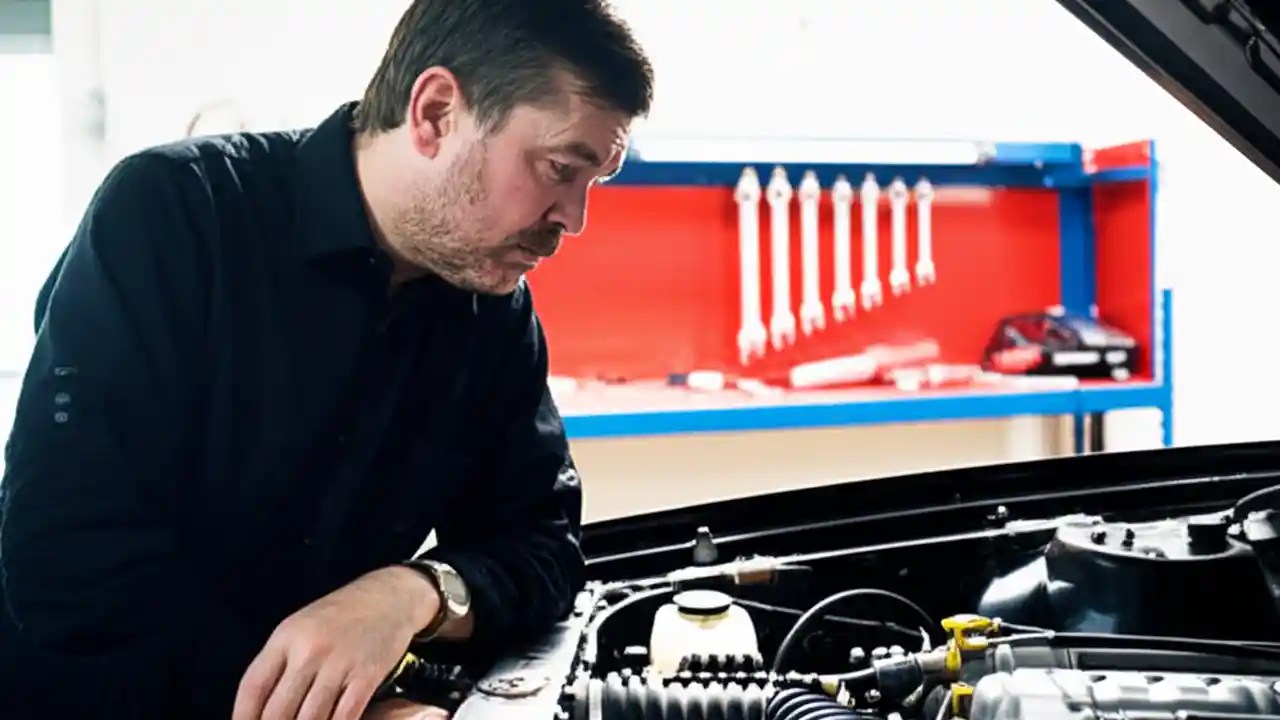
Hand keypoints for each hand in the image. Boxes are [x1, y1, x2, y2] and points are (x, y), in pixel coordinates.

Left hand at [233, 566, 438, 719]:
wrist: (390, 596)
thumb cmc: (341, 614)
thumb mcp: (301, 627)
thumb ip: (281, 662)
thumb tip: (261, 708)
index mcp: (286, 637)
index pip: (252, 687)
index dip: (243, 717)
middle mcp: (309, 650)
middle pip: (278, 711)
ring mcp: (339, 664)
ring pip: (310, 719)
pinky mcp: (366, 676)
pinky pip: (344, 717)